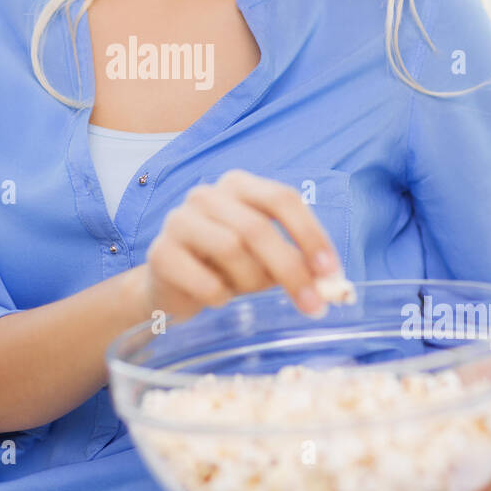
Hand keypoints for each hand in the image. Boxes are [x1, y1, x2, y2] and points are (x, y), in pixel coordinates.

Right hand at [144, 168, 344, 323]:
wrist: (170, 288)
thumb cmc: (226, 268)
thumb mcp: (266, 260)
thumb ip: (297, 262)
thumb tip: (331, 283)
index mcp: (239, 185)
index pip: (282, 199)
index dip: (310, 234)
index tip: (331, 272)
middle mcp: (207, 195)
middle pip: (258, 227)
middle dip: (291, 270)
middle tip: (313, 305)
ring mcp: (179, 220)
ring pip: (231, 249)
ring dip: (249, 281)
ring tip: (244, 292)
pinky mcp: (160, 252)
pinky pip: (204, 281)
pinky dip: (221, 296)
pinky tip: (218, 298)